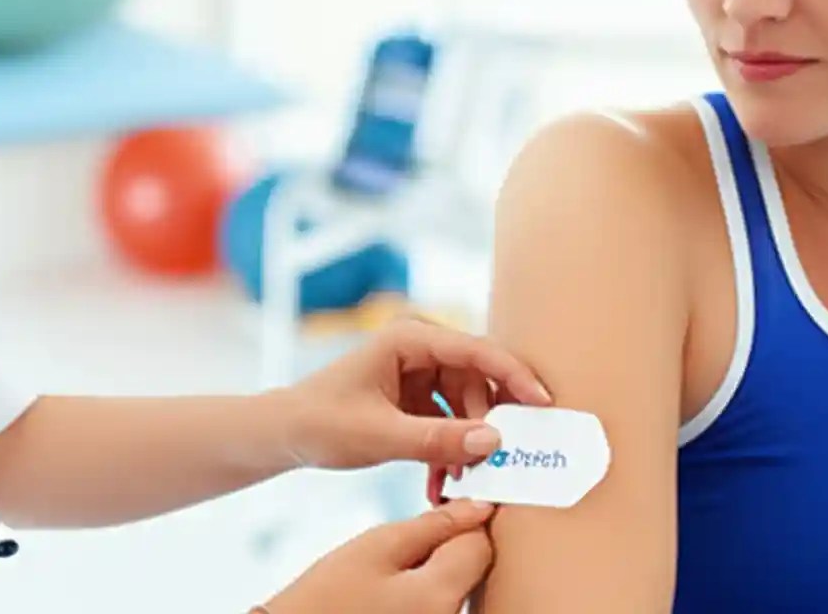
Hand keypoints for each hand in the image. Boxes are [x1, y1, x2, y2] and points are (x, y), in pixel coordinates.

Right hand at [261, 499, 496, 613]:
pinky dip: (426, 594)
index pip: (480, 544)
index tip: (436, 512)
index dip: (462, 519)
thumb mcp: (376, 547)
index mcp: (440, 597)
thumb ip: (433, 525)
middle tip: (404, 546)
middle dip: (449, 547)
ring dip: (438, 571)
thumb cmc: (325, 597)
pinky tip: (391, 596)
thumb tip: (479, 507)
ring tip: (390, 575)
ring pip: (458, 588)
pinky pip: (442, 607)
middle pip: (473, 569)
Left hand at [277, 318, 550, 472]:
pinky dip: (448, 454)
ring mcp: (417, 375)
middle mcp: (418, 350)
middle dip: (489, 423)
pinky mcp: (414, 401)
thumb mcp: (381, 436)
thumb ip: (438, 440)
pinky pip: (448, 424)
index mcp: (409, 339)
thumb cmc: (322, 422)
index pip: (477, 350)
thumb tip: (493, 442)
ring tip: (459, 483)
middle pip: (478, 380)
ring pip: (467, 407)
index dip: (514, 376)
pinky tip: (440, 487)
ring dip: (467, 446)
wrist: (284, 434)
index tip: (543, 405)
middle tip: (498, 461)